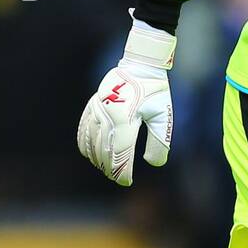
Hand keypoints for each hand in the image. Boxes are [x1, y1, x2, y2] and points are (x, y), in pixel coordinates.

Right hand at [77, 22, 175, 186]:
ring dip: (96, 158)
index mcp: (126, 118)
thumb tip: (154, 164)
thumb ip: (160, 141)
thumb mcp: (164, 116)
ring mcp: (98, 109)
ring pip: (91, 141)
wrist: (141, 65)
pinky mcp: (93, 105)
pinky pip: (83, 128)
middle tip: (117, 178)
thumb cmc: (156, 91)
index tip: (126, 182)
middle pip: (104, 150)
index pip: (120, 153)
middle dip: (109, 167)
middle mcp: (108, 115)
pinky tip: (88, 153)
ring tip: (105, 169)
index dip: (121, 171)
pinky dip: (84, 143)